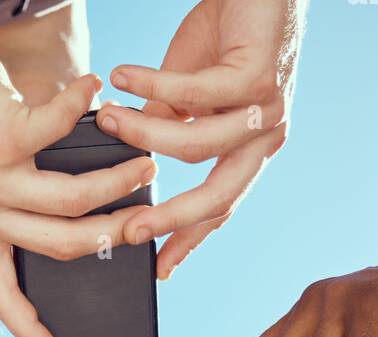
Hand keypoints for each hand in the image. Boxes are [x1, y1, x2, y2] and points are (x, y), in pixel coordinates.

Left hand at [0, 27, 155, 336]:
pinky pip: (58, 130)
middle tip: (147, 220)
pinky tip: (97, 89)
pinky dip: (82, 106)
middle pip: (63, 246)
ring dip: (117, 183)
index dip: (29, 332)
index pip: (2, 295)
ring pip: (72, 200)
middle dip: (115, 236)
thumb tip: (78, 215)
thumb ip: (12, 200)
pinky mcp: (0, 135)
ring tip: (144, 163)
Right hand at [100, 0, 304, 277]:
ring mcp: (267, 110)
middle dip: (174, 218)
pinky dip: (153, 85)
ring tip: (109, 118)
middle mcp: (264, 136)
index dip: (190, 237)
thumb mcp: (187, 88)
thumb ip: (166, 122)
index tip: (161, 267)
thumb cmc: (226, 29)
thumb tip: (134, 146)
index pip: (220, 206)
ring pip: (198, 146)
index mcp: (249, 148)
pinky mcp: (261, 77)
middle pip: (220, 197)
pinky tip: (123, 75)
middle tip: (133, 229)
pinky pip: (196, 95)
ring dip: (145, 134)